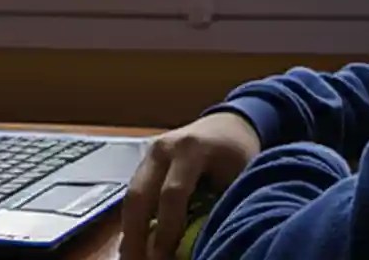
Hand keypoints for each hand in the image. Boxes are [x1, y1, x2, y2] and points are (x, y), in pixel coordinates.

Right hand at [119, 112, 261, 259]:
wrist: (228, 123)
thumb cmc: (239, 153)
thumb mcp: (240, 176)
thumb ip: (221, 205)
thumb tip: (202, 246)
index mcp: (191, 148)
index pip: (173, 193)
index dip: (168, 229)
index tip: (165, 258)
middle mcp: (164, 148)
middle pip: (140, 195)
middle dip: (136, 235)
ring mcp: (150, 153)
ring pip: (130, 197)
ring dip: (129, 232)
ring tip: (130, 259)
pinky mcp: (144, 163)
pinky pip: (133, 194)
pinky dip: (132, 222)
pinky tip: (133, 245)